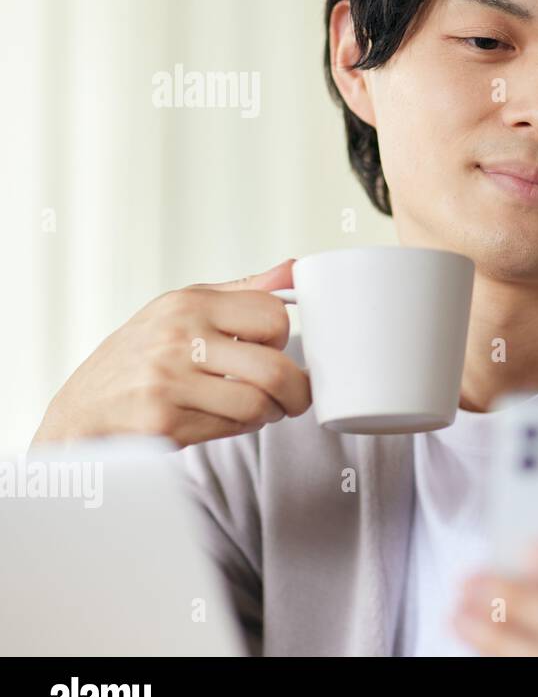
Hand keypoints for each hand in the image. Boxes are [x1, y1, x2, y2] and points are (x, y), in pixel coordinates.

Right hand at [32, 259, 311, 449]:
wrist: (81, 410)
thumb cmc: (141, 357)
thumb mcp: (184, 309)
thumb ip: (243, 292)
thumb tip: (294, 268)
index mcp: (188, 303)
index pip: (273, 316)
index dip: (281, 338)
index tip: (272, 349)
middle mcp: (177, 337)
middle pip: (274, 368)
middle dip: (296, 390)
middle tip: (294, 396)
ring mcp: (168, 381)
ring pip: (258, 404)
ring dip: (270, 412)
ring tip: (261, 408)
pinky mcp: (164, 421)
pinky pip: (232, 428)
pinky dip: (241, 427)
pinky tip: (225, 419)